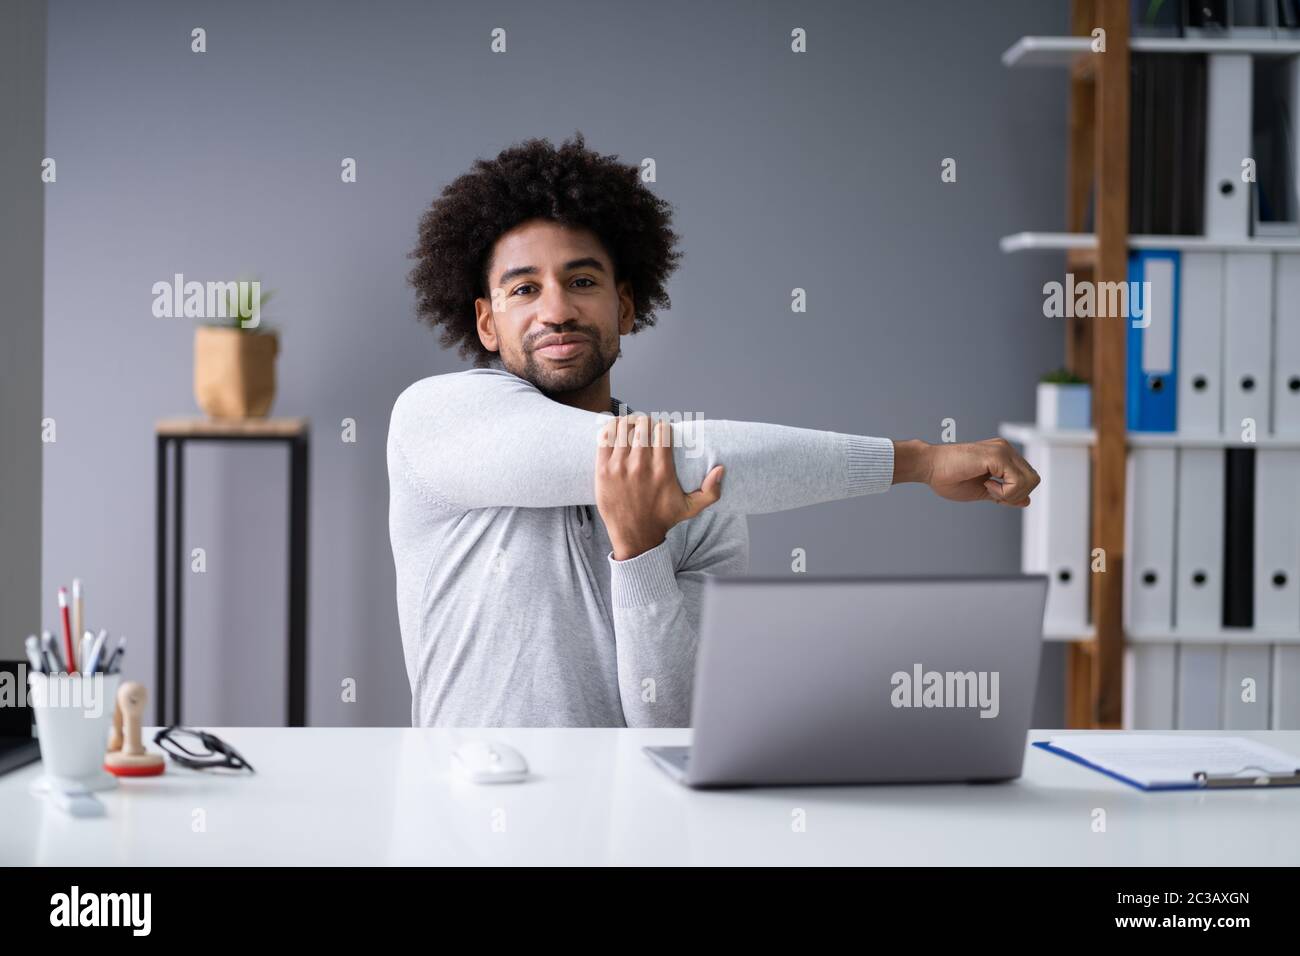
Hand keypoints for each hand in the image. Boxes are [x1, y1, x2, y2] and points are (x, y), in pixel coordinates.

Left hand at [595, 415, 724, 559]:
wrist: (634, 537)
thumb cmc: (663, 520)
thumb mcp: (691, 508)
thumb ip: (712, 491)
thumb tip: (720, 469)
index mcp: (662, 470)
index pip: (662, 430)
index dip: (663, 426)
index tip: (661, 432)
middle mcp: (640, 466)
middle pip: (643, 425)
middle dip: (646, 423)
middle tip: (645, 430)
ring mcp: (619, 467)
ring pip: (623, 428)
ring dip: (628, 424)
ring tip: (631, 429)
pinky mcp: (603, 470)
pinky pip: (605, 438)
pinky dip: (611, 430)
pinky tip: (616, 432)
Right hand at [921, 438, 1038, 507]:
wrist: (929, 465)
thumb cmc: (947, 476)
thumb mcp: (983, 491)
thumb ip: (1005, 494)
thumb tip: (1026, 501)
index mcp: (1003, 455)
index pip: (1027, 478)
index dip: (1014, 493)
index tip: (991, 491)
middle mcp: (1006, 449)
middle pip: (1033, 479)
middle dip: (1016, 494)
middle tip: (991, 491)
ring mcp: (1003, 450)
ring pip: (1031, 480)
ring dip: (1011, 493)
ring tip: (988, 487)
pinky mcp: (998, 455)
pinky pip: (1018, 482)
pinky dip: (1005, 491)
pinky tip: (986, 484)